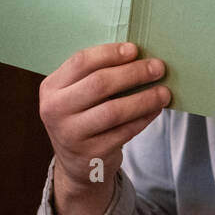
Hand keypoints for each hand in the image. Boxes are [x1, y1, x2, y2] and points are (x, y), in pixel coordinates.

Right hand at [38, 42, 170, 214]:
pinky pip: (124, 132)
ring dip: (144, 98)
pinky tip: (155, 109)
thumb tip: (137, 56)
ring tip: (164, 92)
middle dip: (133, 73)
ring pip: (114, 110)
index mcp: (51, 88)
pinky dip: (144, 118)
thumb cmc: (83, 117)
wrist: (78, 164)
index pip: (81, 62)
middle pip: (99, 84)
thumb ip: (95, 75)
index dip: (110, 53)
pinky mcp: (91, 154)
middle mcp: (55, 111)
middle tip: (158, 68)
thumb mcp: (75, 95)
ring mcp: (72, 135)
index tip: (135, 50)